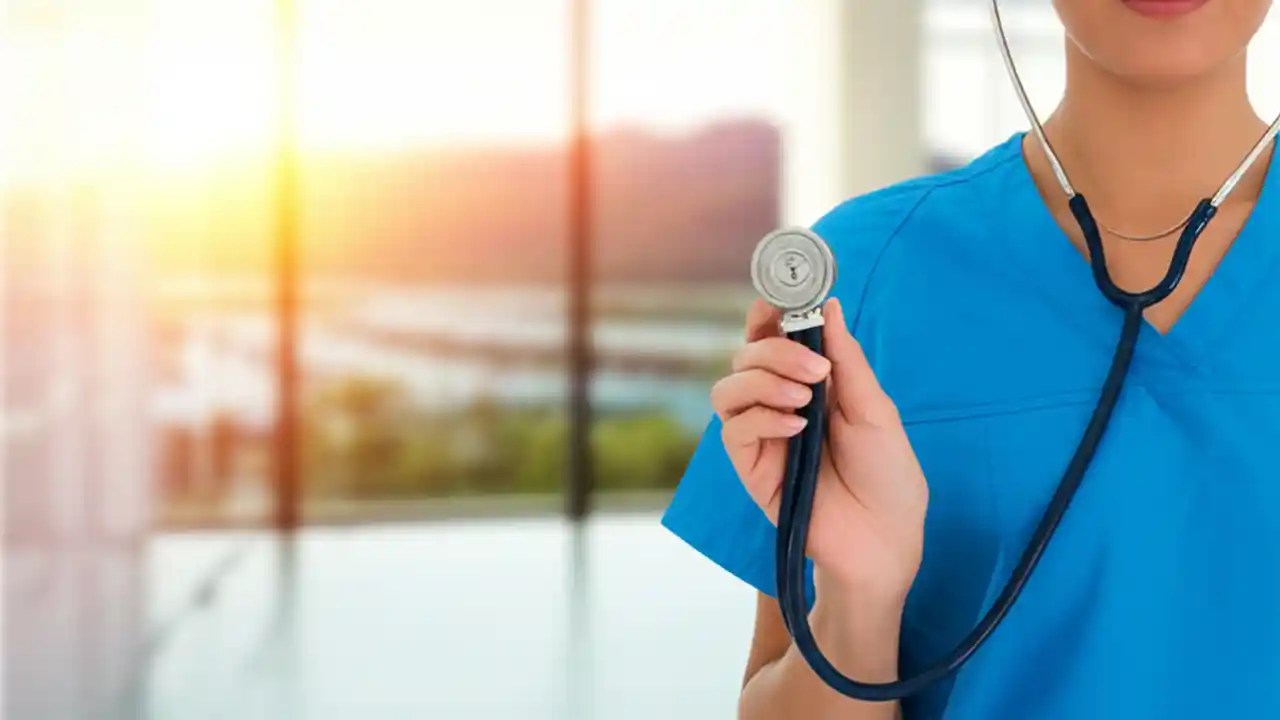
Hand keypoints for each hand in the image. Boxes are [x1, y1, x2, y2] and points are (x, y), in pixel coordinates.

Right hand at [712, 298, 927, 600]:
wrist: (885, 537)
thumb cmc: (887, 475)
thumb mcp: (875, 407)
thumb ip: (847, 358)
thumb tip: (830, 305)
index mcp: (809, 384)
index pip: (772, 339)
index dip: (766, 316)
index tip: (775, 302)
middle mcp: (778, 404)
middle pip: (744, 356)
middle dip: (773, 350)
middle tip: (815, 370)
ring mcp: (763, 436)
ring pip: (727, 389)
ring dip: (762, 382)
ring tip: (804, 401)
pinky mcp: (751, 468)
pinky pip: (734, 429)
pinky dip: (761, 418)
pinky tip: (795, 429)